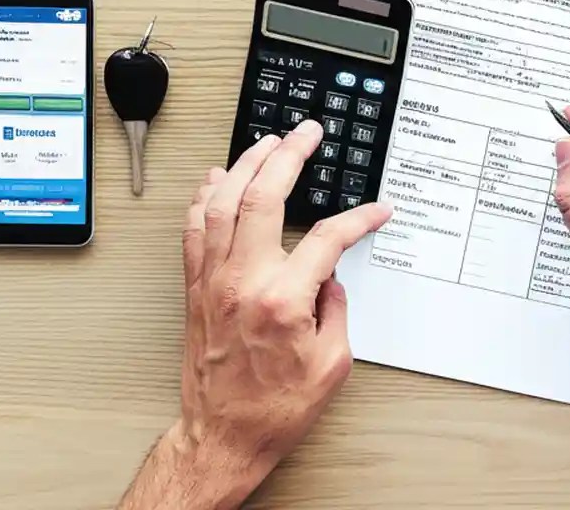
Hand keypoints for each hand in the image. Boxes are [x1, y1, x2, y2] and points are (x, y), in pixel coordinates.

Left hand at [178, 120, 391, 490]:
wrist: (222, 436)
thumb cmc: (272, 409)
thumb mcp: (332, 363)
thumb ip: (336, 309)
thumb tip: (330, 276)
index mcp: (282, 300)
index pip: (327, 238)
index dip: (358, 218)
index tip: (374, 211)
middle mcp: (242, 282)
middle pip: (261, 197)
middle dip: (287, 155)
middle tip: (306, 133)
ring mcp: (213, 282)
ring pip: (221, 203)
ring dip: (244, 165)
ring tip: (265, 143)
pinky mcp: (195, 289)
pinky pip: (195, 229)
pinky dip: (204, 198)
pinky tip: (215, 180)